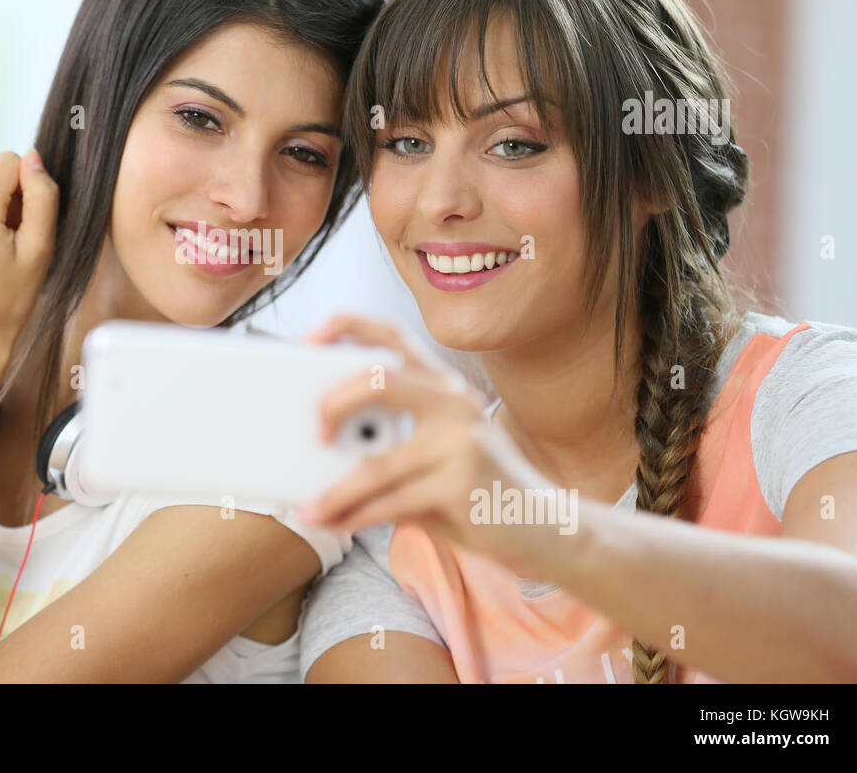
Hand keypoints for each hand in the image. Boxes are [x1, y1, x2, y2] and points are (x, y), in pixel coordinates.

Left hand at [297, 314, 566, 574]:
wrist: (548, 530)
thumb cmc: (476, 492)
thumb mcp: (434, 456)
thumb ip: (388, 447)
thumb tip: (319, 459)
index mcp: (444, 386)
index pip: (393, 336)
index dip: (347, 326)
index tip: (309, 337)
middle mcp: (454, 401)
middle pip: (380, 378)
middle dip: (334, 403)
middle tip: (315, 434)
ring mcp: (461, 441)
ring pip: (378, 462)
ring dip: (335, 491)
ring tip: (307, 509)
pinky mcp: (462, 484)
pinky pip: (392, 501)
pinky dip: (356, 515)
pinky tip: (336, 521)